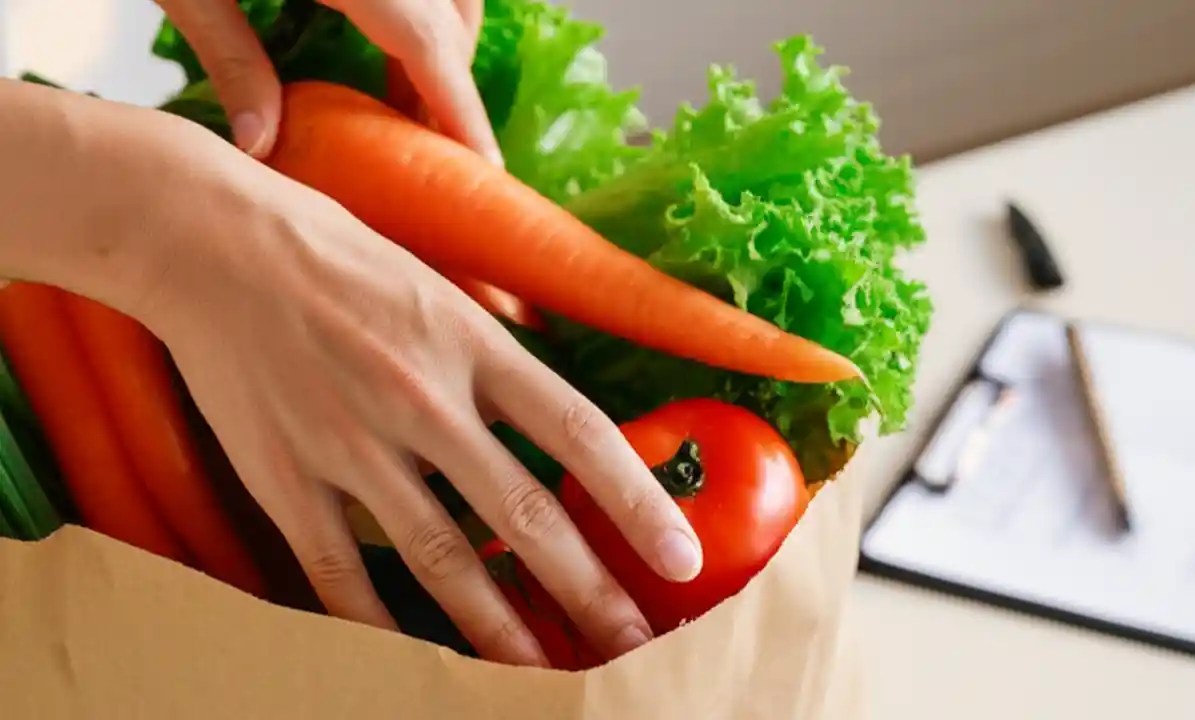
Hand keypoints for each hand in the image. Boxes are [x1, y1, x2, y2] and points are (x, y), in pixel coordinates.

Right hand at [135, 139, 700, 664]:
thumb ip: (497, 354)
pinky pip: (344, 575)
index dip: (639, 503)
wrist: (212, 242)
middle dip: (590, 591)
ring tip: (546, 676)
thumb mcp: (440, 284)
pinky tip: (424, 664)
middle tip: (635, 644)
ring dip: (504, 629)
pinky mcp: (289, 479)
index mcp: (473, 343)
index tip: (681, 557)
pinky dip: (386, 627)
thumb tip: (554, 415)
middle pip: (526, 517)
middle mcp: (424, 400)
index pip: (580, 435)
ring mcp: (354, 445)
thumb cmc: (336, 254)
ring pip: (444, 561)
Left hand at [156, 0, 500, 163]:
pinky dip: (423, 10)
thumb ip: (232, 61)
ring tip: (407, 98)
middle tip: (430, 147)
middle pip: (452, 19)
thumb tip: (262, 145)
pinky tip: (388, 40)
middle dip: (451, 85)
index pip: (431, 46)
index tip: (487, 164)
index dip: (462, 111)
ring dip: (442, 44)